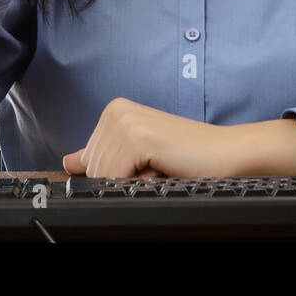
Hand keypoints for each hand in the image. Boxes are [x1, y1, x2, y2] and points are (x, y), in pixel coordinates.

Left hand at [61, 98, 240, 179]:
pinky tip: (160, 168)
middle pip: (93, 169)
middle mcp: (116, 110)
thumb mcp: (138, 156)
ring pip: (102, 176)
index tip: (146, 163)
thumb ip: (103, 156)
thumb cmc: (186, 157)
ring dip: (132, 182)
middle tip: (156, 166)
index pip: (89, 161)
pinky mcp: (136, 136)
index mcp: (114, 111)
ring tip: (159, 167)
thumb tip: (69, 162)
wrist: (226, 153)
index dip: (116, 174)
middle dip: (122, 179)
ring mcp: (125, 121)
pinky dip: (137, 184)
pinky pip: (115, 178)